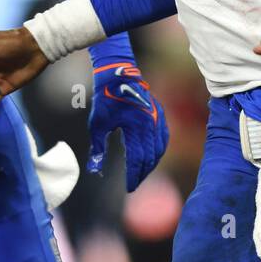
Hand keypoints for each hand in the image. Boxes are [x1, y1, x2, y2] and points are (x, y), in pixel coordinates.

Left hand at [88, 62, 168, 191]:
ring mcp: (157, 119)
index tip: (128, 188)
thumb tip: (96, 169)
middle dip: (142, 173)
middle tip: (134, 184)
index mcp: (136, 127)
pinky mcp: (160, 114)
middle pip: (150, 157)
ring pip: (159, 149)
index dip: (133, 176)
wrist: (118, 73)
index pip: (137, 159)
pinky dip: (159, 151)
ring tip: (142, 174)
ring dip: (152, 164)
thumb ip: (98, 148)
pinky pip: (164, 138)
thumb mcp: (97, 124)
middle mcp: (150, 124)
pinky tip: (153, 158)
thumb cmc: (105, 99)